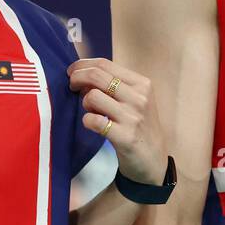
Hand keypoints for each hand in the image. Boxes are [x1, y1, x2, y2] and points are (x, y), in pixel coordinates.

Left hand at [67, 57, 166, 184]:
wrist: (153, 160)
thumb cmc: (140, 126)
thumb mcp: (135, 100)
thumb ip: (115, 85)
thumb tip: (83, 74)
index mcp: (142, 84)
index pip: (105, 64)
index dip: (83, 65)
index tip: (72, 71)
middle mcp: (139, 97)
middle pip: (96, 76)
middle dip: (76, 78)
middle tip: (71, 86)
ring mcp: (133, 117)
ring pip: (92, 97)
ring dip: (85, 103)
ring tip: (91, 110)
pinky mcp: (125, 137)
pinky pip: (93, 120)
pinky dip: (87, 121)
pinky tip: (93, 125)